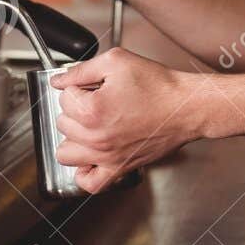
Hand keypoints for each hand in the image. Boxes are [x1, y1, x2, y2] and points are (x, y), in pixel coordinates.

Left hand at [51, 48, 206, 193]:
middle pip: (62, 123)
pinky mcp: (120, 168)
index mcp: (91, 111)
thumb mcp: (116, 62)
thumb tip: (59, 81)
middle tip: (96, 100)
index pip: (63, 97)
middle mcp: (96, 138)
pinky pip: (90, 182)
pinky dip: (83, 172)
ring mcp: (107, 156)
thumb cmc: (158, 85)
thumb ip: (82, 70)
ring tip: (88, 126)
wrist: (185, 107)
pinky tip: (89, 156)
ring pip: (66, 153)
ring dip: (72, 138)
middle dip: (75, 108)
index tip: (93, 85)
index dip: (78, 86)